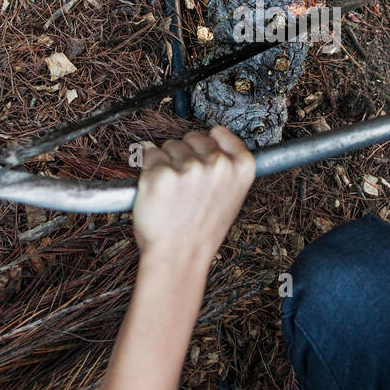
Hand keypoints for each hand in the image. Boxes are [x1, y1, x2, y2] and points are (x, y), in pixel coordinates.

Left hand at [132, 126, 255, 269]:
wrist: (179, 256)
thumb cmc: (201, 231)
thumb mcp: (231, 198)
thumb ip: (226, 169)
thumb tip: (212, 142)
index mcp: (241, 167)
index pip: (220, 133)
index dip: (208, 143)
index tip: (201, 155)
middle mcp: (218, 164)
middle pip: (193, 137)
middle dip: (185, 153)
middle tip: (184, 185)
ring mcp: (190, 167)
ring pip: (169, 145)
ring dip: (166, 162)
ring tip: (172, 192)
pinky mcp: (162, 173)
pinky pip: (148, 153)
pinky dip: (148, 168)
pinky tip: (157, 190)